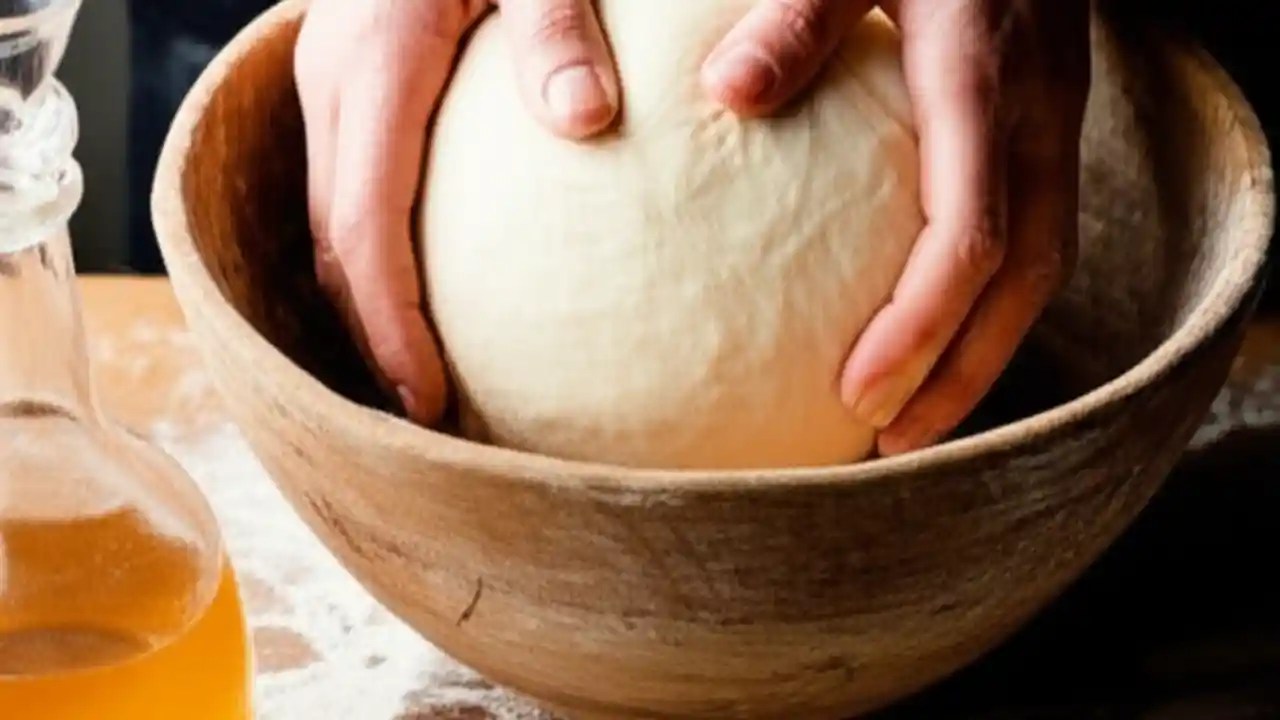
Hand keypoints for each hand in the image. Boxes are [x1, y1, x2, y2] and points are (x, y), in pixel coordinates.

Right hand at [294, 0, 619, 423]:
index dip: (386, 326)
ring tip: (425, 379)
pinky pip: (352, 189)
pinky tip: (430, 294)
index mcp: (373, 62)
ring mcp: (335, 80)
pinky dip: (377, 258)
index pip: (362, 226)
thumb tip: (587, 121)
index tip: (428, 402)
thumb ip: (555, 25)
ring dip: (369, 308)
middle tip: (431, 422)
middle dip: (371, 341)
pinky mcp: (355, 81)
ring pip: (334, 223)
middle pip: (334, 245)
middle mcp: (335, 80)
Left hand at [702, 0, 1090, 455]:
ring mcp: (1048, 118)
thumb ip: (796, 10)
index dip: (920, 327)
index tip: (855, 395)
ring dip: (981, 349)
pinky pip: (1029, 228)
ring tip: (911, 418)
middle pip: (1023, 279)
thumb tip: (728, 96)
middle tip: (889, 444)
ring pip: (1040, 264)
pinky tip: (925, 327)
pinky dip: (984, 297)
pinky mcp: (1038, 121)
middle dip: (963, 372)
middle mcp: (1034, 112)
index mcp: (983, 78)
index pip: (969, 236)